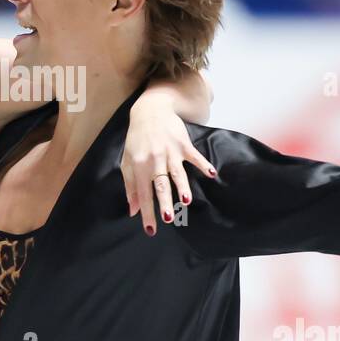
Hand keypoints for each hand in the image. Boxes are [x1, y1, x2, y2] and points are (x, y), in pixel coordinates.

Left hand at [122, 95, 215, 235]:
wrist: (150, 110)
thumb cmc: (137, 139)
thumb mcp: (128, 161)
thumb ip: (131, 185)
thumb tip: (133, 210)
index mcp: (140, 166)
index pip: (143, 193)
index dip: (146, 212)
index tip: (151, 230)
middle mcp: (155, 160)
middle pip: (161, 184)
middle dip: (165, 201)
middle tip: (168, 218)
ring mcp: (171, 152)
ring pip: (177, 173)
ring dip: (183, 187)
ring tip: (187, 201)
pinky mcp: (184, 144)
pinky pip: (194, 156)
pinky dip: (203, 164)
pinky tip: (211, 173)